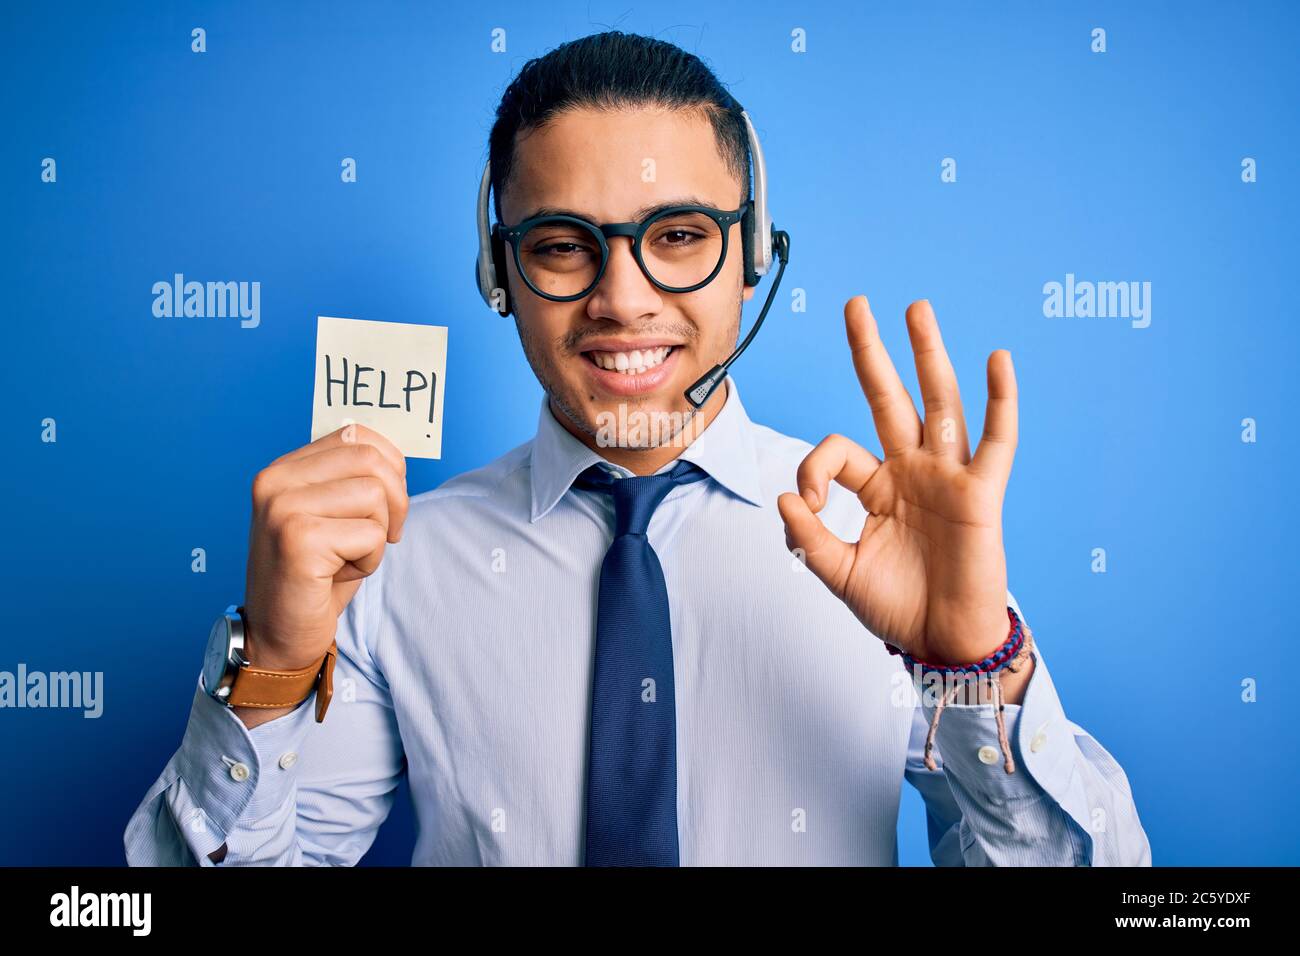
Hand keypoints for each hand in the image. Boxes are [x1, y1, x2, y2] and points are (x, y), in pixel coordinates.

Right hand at [243, 423, 408, 671]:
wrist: (278, 635)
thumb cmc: (316, 575)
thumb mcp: (333, 516)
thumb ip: (352, 479)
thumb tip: (395, 456)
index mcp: (284, 469)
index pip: (356, 434)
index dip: (390, 466)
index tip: (386, 502)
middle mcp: (276, 481)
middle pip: (371, 461)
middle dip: (396, 500)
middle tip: (385, 535)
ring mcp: (283, 508)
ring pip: (375, 496)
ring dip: (379, 535)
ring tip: (349, 556)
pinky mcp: (298, 540)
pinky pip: (370, 535)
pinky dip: (370, 560)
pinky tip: (339, 574)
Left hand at [777, 295, 1017, 665]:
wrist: (942, 643)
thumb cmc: (896, 607)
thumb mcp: (837, 572)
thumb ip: (807, 536)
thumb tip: (785, 496)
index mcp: (877, 487)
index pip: (837, 449)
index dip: (813, 468)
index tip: (807, 505)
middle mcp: (912, 472)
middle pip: (890, 398)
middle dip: (872, 352)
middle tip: (856, 305)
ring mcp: (948, 478)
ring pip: (939, 405)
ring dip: (929, 356)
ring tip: (917, 309)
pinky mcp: (981, 495)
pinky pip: (997, 443)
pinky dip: (1001, 402)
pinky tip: (998, 360)